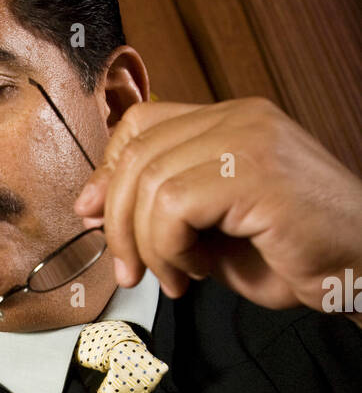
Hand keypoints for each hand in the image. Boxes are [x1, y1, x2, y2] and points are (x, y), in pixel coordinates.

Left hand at [73, 97, 361, 322]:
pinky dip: (170, 248)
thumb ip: (160, 213)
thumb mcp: (213, 232)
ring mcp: (250, 138)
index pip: (141, 124)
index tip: (97, 218)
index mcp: (233, 122)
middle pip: (135, 152)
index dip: (108, 172)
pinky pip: (172, 205)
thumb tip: (92, 207)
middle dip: (117, 221)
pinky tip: (196, 270)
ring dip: (148, 243)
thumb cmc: (300, 256)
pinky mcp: (255, 171)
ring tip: (177, 275)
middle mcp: (241, 118)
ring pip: (148, 181)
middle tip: (131, 269)